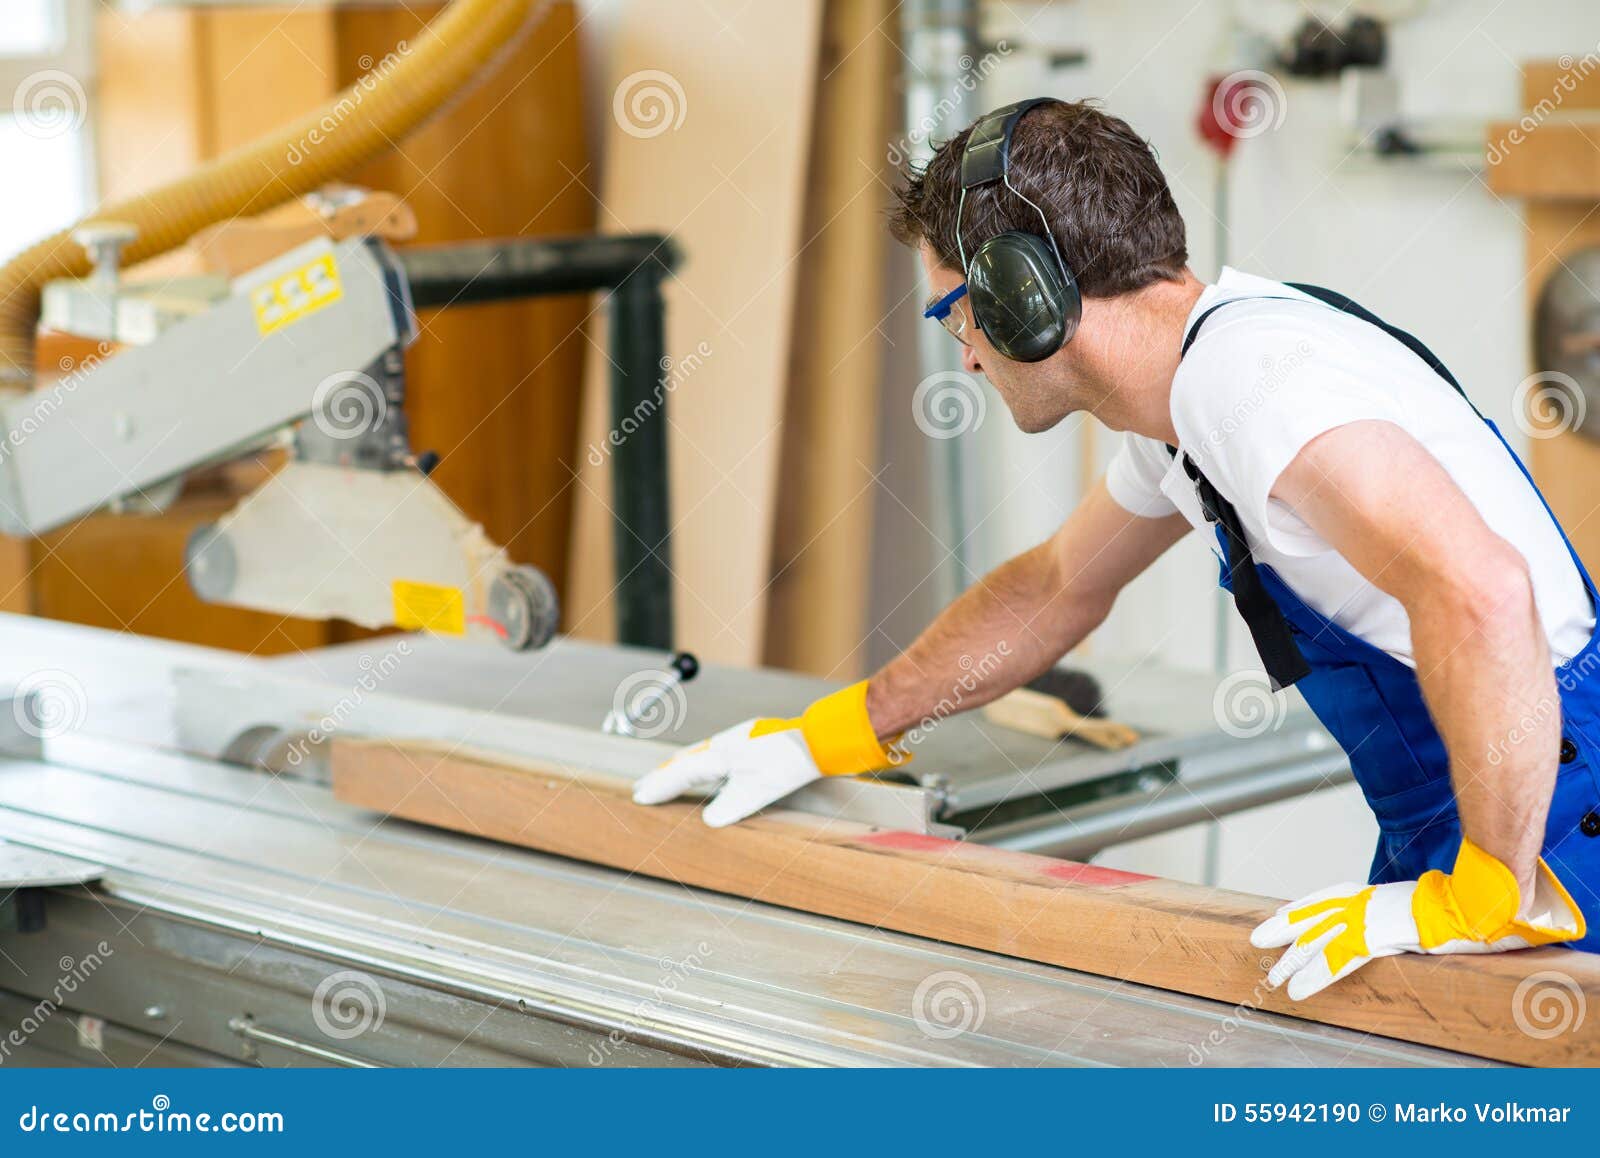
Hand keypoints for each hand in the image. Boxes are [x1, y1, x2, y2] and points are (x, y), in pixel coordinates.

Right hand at [631, 681, 898, 826]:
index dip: (660, 785)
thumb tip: (708, 819)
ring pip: (699, 756)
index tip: (639, 796)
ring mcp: (736, 741)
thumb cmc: (789, 763)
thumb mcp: (758, 791)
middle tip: (641, 787)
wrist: (817, 740)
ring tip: (664, 779)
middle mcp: (724, 744)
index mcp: (721, 754)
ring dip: (680, 769)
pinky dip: (699, 765)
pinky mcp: (748, 742)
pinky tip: (704, 771)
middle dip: (663, 775)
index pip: (682, 772)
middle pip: (685, 760)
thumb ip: (730, 806)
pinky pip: (713, 754)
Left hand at [1251, 838, 1584, 999]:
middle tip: (1256, 938)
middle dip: (1286, 927)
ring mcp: (1372, 916)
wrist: (1483, 899)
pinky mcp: (1379, 935)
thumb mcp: (1425, 907)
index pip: (1332, 896)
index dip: (1304, 907)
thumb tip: (1400, 920)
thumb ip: (1404, 912)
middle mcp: (1369, 901)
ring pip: (1320, 939)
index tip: (1281, 913)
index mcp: (1379, 893)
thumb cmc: (1463, 905)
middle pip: (1317, 913)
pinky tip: (1298, 990)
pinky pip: (1339, 959)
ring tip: (1272, 979)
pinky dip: (1315, 976)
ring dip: (1294, 960)